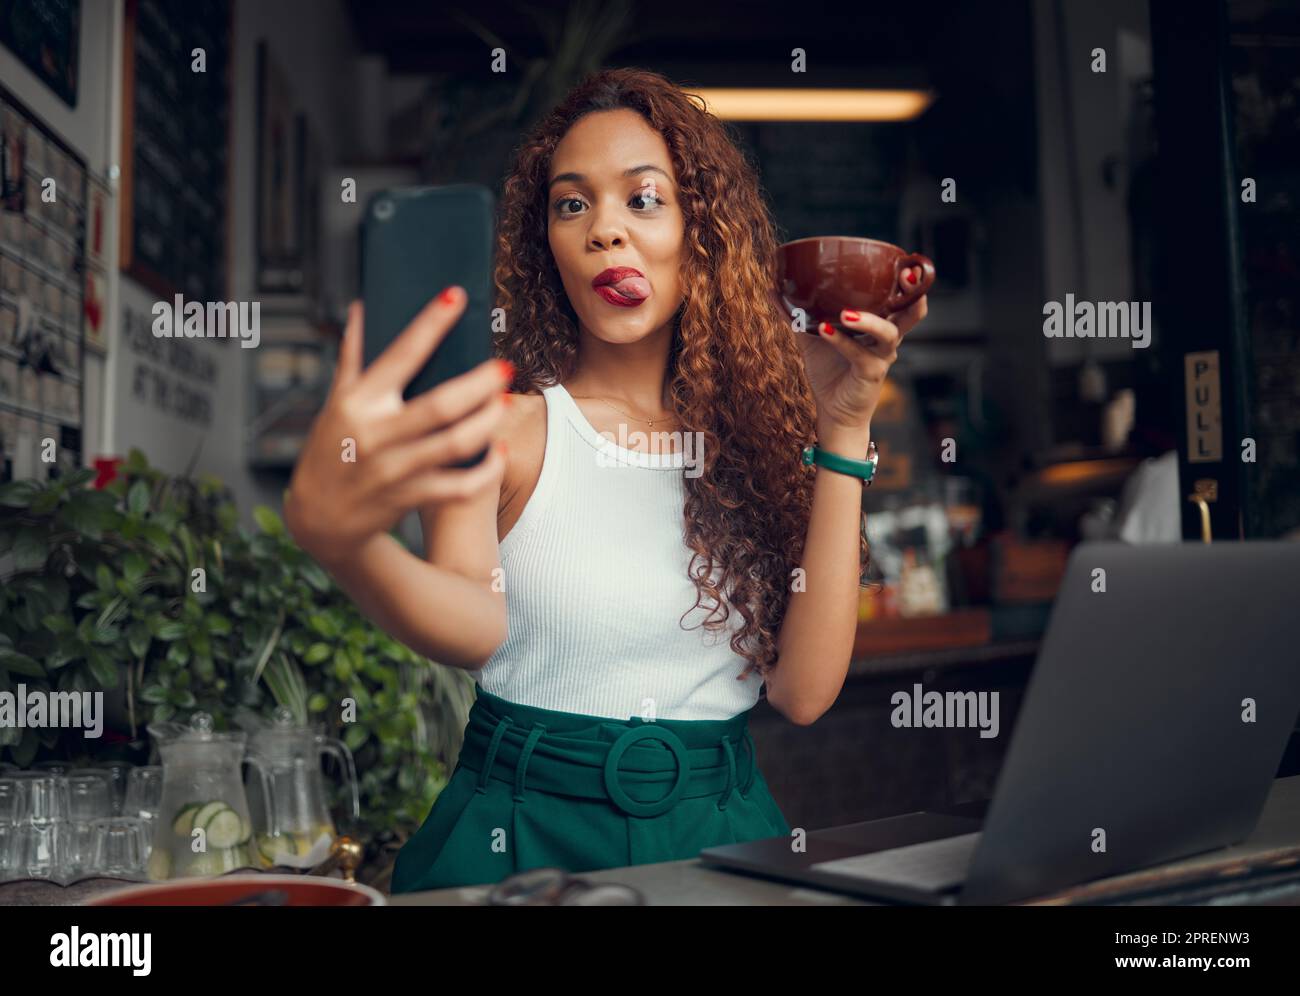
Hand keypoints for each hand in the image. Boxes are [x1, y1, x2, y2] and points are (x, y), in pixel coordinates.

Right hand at [284, 288, 511, 563]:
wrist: (318, 519)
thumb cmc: (331, 450)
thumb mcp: (336, 403)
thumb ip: (353, 357)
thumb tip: (363, 307)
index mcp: (357, 402)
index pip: (399, 355)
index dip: (429, 324)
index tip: (456, 295)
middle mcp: (375, 434)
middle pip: (440, 405)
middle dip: (479, 384)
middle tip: (504, 368)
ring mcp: (393, 469)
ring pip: (455, 444)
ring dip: (489, 422)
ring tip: (506, 402)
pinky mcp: (409, 498)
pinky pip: (458, 487)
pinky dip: (485, 470)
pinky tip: (499, 450)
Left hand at [796, 266, 928, 440]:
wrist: (832, 412)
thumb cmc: (829, 373)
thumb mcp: (812, 338)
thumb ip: (797, 316)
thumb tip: (773, 290)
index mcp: (879, 326)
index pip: (900, 301)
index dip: (909, 285)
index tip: (909, 264)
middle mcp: (885, 339)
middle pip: (910, 315)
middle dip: (912, 295)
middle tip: (906, 277)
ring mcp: (881, 357)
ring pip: (887, 333)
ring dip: (868, 320)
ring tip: (845, 312)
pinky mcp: (871, 374)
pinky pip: (859, 354)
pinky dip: (841, 341)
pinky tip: (825, 330)